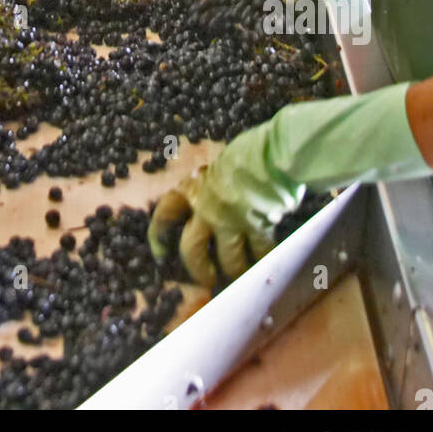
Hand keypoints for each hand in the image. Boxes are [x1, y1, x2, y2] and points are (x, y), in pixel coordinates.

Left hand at [148, 162, 277, 286]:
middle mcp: (207, 208)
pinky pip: (260, 254)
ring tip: (242, 277)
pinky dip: (264, 260)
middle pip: (192, 249)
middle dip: (198, 269)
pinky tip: (269, 264)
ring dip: (235, 271)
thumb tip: (218, 191)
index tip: (159, 251)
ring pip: (228, 261)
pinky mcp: (256, 230)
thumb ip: (215, 183)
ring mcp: (231, 222)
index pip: (166, 212)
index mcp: (195, 188)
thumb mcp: (221, 165)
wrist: (273, 154)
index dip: (158, 234)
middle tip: (206, 280)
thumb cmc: (248, 151)